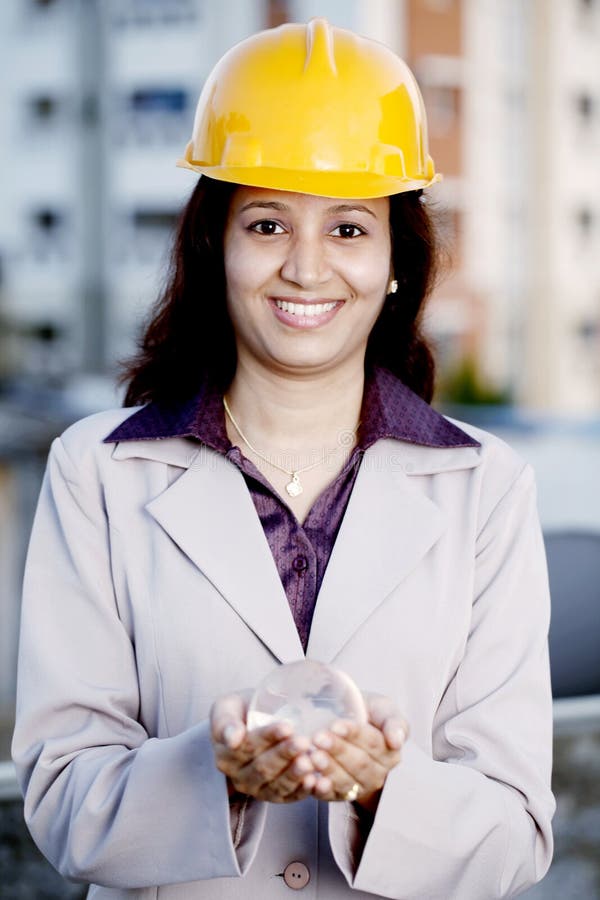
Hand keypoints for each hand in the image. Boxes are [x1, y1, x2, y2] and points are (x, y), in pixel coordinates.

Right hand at [210, 693, 317, 802]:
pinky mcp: (277, 797)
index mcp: (226, 755)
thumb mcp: (227, 708)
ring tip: (310, 762)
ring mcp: (259, 790)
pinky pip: (289, 797)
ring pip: (277, 785)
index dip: (268, 737)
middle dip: (285, 754)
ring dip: (295, 774)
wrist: (256, 721)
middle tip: (303, 742)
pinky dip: (303, 790)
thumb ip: (225, 722)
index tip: (287, 727)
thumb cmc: (243, 712)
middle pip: (263, 767)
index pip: (248, 746)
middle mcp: (240, 777)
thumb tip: (232, 738)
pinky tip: (315, 781)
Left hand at [307, 693, 407, 811]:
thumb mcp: (382, 709)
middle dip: (338, 750)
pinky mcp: (338, 795)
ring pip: (346, 781)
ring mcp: (358, 787)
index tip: (336, 725)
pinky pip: (331, 796)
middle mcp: (376, 774)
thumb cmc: (366, 714)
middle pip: (359, 764)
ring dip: (329, 769)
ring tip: (314, 755)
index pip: (373, 744)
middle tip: (319, 738)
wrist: (345, 721)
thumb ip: (393, 722)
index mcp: (390, 753)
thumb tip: (396, 742)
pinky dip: (321, 790)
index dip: (355, 735)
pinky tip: (312, 780)